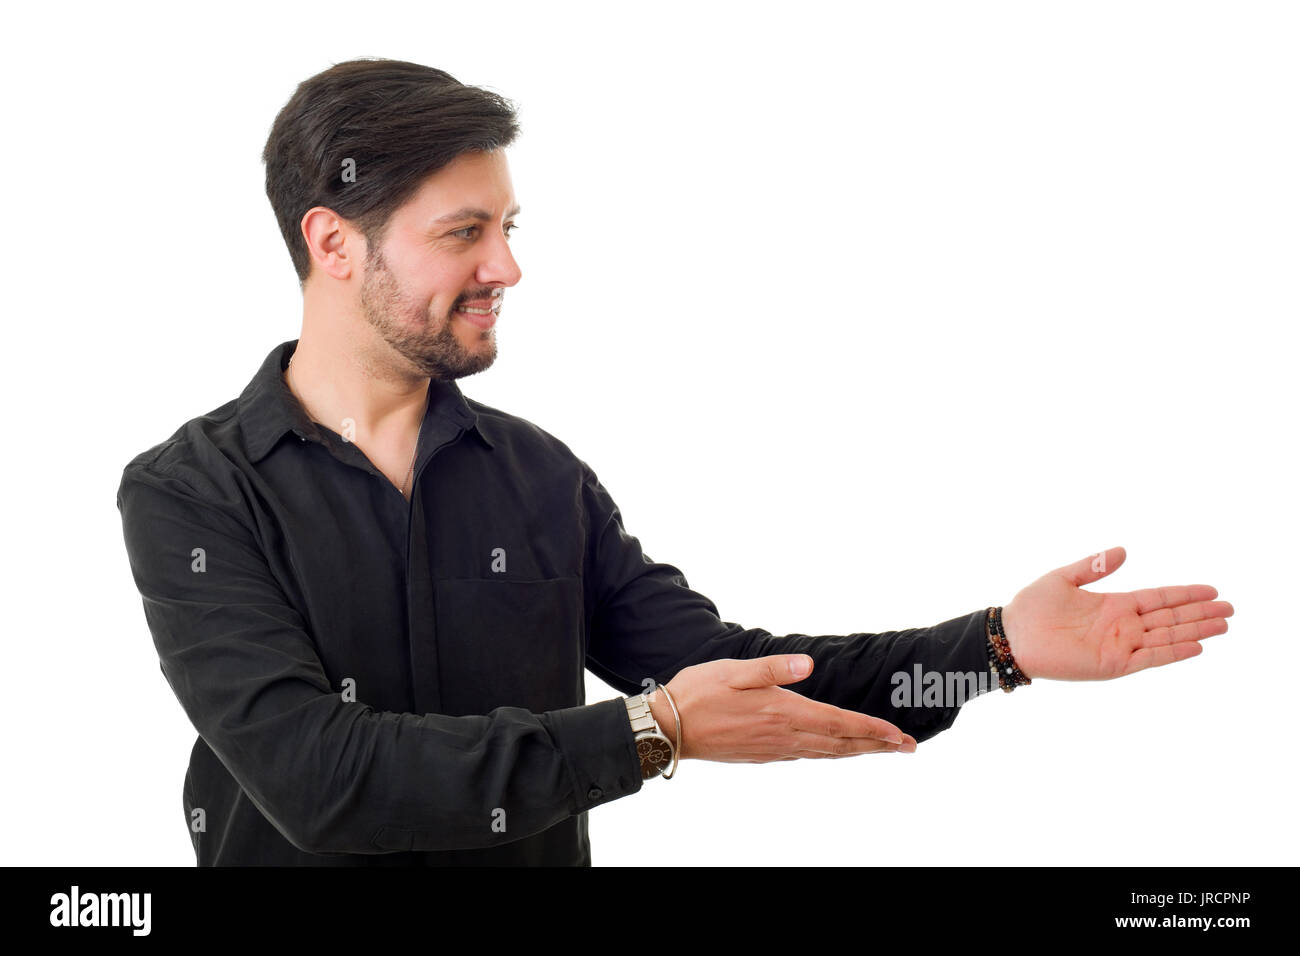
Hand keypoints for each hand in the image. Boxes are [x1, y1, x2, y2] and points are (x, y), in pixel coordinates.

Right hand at [647, 655, 915, 761]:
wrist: (669, 727)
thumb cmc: (698, 693)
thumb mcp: (735, 671)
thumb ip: (774, 669)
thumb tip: (810, 665)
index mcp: (782, 712)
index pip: (838, 723)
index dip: (872, 730)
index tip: (899, 735)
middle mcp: (784, 736)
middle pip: (841, 743)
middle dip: (877, 745)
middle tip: (908, 747)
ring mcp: (774, 749)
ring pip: (826, 753)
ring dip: (858, 751)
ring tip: (883, 749)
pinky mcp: (763, 754)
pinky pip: (807, 756)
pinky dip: (831, 754)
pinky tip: (836, 751)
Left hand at [1001, 546, 1232, 680]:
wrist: (1010, 635)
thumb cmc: (1031, 607)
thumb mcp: (1064, 577)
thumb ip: (1093, 566)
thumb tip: (1124, 550)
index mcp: (1113, 604)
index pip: (1159, 598)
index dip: (1184, 594)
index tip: (1212, 589)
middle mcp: (1121, 625)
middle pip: (1170, 618)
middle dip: (1200, 613)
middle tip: (1230, 608)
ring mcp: (1119, 645)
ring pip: (1166, 637)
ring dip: (1195, 631)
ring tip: (1224, 625)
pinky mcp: (1111, 664)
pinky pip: (1149, 659)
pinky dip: (1172, 652)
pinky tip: (1196, 646)